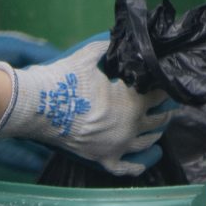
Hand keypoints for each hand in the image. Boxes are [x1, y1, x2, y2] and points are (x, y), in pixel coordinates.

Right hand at [0, 33, 171, 175]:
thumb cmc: (65, 79)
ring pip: (146, 143)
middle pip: (158, 120)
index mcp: (133, 100)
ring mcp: (118, 145)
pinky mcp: (102, 159)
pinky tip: (144, 162)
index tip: (165, 84)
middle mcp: (131, 126)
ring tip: (159, 128)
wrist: (38, 105)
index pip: (160, 94)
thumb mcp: (89, 55)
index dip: (164, 88)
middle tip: (168, 106)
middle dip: (164, 111)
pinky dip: (137, 166)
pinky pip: (125, 169)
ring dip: (155, 134)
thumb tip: (118, 36)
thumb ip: (107, 46)